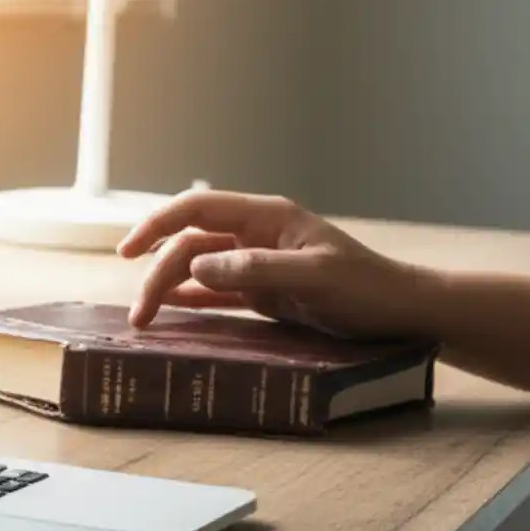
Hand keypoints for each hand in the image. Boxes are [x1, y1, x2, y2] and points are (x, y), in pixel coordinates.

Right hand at [115, 189, 436, 338]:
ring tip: (144, 320)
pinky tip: (166, 311)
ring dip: (166, 289)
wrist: (402, 312)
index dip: (156, 225)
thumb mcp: (314, 277)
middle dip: (157, 274)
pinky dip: (187, 300)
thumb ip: (254, 269)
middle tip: (139, 315)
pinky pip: (213, 292)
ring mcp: (256, 263)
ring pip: (195, 270)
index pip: (196, 209)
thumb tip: (195, 268)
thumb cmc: (366, 289)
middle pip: (189, 245)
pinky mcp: (261, 292)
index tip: (127, 252)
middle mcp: (255, 235)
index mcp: (266, 217)